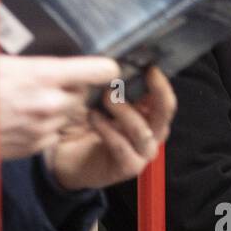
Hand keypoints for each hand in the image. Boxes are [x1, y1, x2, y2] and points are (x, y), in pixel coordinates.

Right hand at [0, 55, 118, 161]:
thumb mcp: (10, 63)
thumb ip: (43, 67)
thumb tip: (67, 67)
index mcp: (45, 75)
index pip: (98, 70)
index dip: (106, 70)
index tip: (108, 70)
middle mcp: (51, 102)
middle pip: (83, 95)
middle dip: (71, 91)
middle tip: (48, 86)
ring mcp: (45, 127)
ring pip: (69, 116)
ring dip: (58, 111)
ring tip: (30, 104)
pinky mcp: (38, 145)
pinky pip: (53, 134)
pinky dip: (45, 129)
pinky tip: (24, 120)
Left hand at [49, 66, 176, 190]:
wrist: (65, 156)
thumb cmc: (83, 124)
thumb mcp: (99, 99)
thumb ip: (114, 85)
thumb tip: (118, 62)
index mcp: (149, 117)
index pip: (165, 100)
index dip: (162, 84)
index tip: (151, 67)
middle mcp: (151, 135)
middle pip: (165, 113)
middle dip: (158, 92)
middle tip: (145, 76)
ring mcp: (142, 153)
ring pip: (142, 130)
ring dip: (123, 111)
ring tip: (106, 97)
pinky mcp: (128, 168)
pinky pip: (122, 147)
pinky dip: (107, 130)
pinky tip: (93, 118)